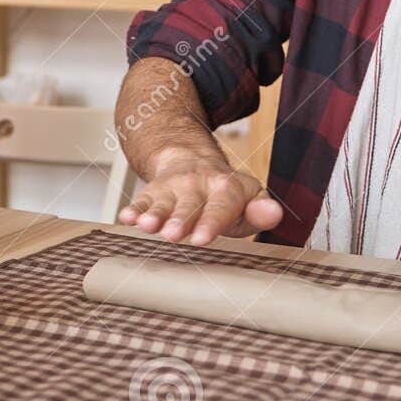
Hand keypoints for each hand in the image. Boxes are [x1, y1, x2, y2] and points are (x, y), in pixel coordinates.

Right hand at [119, 150, 282, 244]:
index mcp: (225, 187)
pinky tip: (126, 218)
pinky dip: (133, 210)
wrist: (192, 161)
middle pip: (188, 205)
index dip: (210, 223)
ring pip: (163, 201)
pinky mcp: (153, 191)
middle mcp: (197, 184)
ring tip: (146, 226)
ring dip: (153, 214)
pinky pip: (141, 199)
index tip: (201, 239)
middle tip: (171, 235)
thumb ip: (261, 210)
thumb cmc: (224, 194)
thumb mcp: (248, 198)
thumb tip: (274, 213)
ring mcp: (173, 187)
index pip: (219, 207)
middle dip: (179, 220)